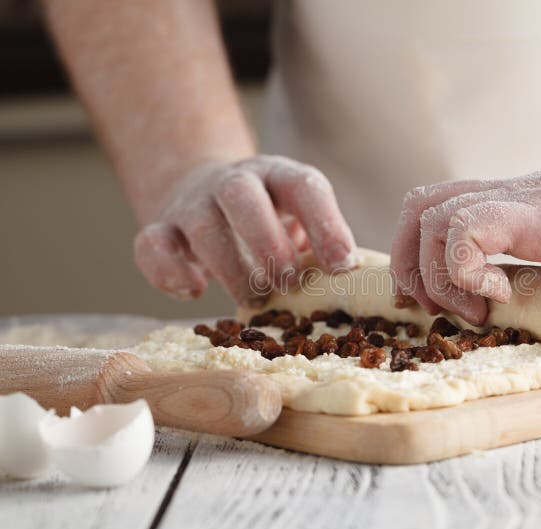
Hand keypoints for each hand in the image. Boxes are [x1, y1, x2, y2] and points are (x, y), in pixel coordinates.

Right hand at [134, 155, 355, 305]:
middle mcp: (234, 182)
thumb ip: (320, 244)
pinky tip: (195, 291)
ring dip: (230, 268)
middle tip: (287, 283)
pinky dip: (168, 272)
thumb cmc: (270, 220)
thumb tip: (351, 278)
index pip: (304, 187)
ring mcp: (193, 203)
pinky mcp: (160, 229)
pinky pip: (151, 245)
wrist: (206, 193)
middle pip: (242, 197)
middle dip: (267, 243)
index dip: (326, 225)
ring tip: (254, 300)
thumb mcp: (301, 220)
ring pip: (202, 225)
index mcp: (278, 176)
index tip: (343, 266)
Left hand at [391, 161, 540, 324]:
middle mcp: (507, 196)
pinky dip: (465, 267)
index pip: (430, 208)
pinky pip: (471, 225)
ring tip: (480, 307)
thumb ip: (531, 264)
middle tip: (444, 309)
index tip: (433, 302)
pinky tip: (501, 294)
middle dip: (408, 266)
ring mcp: (524, 200)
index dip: (411, 256)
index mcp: (509, 208)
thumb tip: (496, 298)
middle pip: (417, 207)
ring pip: (432, 215)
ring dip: (437, 275)